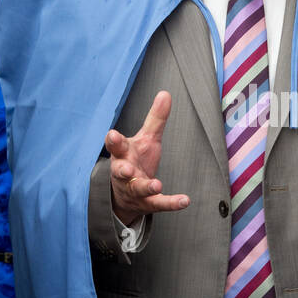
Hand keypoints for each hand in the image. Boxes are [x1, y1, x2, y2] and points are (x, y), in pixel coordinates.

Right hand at [105, 91, 189, 223]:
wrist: (126, 194)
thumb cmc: (136, 160)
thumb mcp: (146, 138)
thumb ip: (155, 119)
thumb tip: (165, 93)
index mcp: (123, 154)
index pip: (115, 146)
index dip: (114, 141)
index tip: (113, 135)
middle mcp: (125, 172)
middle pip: (120, 171)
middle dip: (122, 170)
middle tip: (126, 169)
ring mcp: (134, 189)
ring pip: (138, 189)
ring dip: (146, 187)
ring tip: (157, 184)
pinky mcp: (147, 203)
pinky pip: (158, 203)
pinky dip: (172, 203)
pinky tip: (185, 200)